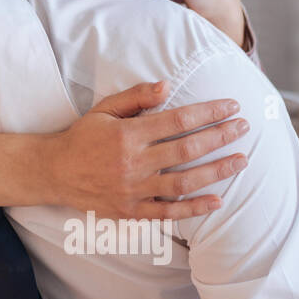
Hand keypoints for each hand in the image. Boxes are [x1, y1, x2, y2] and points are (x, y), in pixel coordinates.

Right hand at [40, 81, 248, 219]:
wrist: (54, 172)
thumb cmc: (82, 137)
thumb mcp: (104, 109)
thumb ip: (136, 97)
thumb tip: (168, 86)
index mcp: (127, 135)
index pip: (178, 120)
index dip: (209, 112)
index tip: (231, 107)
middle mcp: (132, 162)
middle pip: (187, 149)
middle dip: (220, 137)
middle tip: (244, 128)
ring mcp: (132, 189)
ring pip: (184, 181)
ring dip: (217, 171)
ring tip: (241, 161)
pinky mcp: (130, 210)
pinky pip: (168, 212)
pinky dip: (194, 208)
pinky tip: (217, 201)